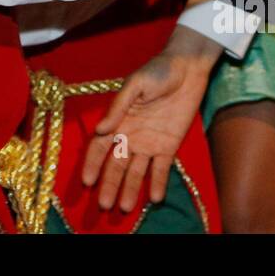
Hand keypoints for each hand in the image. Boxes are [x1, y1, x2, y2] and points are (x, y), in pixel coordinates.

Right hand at [81, 26, 221, 211]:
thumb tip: (100, 129)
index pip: (100, 147)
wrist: (187, 68)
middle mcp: (131, 135)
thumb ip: (118, 107)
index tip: (87, 181)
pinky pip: (162, 169)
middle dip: (109, 184)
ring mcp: (150, 143)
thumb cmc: (157, 71)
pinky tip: (155, 198)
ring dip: (130, 189)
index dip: (92, 164)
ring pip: (136, 171)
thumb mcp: (135, 85)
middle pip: (116, 165)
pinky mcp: (169, 146)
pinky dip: (158, 183)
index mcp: (118, 120)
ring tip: (126, 208)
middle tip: (105, 205)